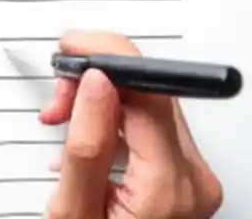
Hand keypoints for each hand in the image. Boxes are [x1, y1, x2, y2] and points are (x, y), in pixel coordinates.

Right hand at [40, 32, 222, 218]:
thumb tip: (94, 81)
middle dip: (97, 82)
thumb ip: (85, 144)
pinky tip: (86, 139)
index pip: (149, 91)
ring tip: (63, 124)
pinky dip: (116, 124)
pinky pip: (152, 132)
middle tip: (55, 100)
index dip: (108, 56)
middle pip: (152, 95)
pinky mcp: (186, 183)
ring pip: (151, 108)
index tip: (74, 48)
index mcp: (172, 187)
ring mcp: (196, 183)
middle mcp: (196, 181)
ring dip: (103, 102)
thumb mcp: (75, 213)